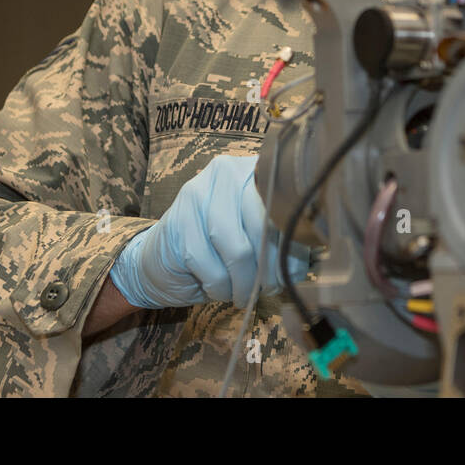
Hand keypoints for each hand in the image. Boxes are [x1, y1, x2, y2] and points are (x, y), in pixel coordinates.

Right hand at [110, 153, 306, 308]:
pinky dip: (221, 287)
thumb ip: (282, 241)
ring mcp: (198, 193)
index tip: (293, 270)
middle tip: (270, 288)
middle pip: (262, 225)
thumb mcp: (258, 238)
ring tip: (246, 294)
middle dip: (269, 267)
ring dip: (245, 282)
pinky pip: (210, 265)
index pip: (283, 204)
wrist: (162, 259)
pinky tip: (221, 290)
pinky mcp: (177, 221)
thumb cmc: (221, 248)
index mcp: (254, 169)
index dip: (291, 242)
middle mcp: (226, 171)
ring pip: (237, 248)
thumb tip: (303, 262)